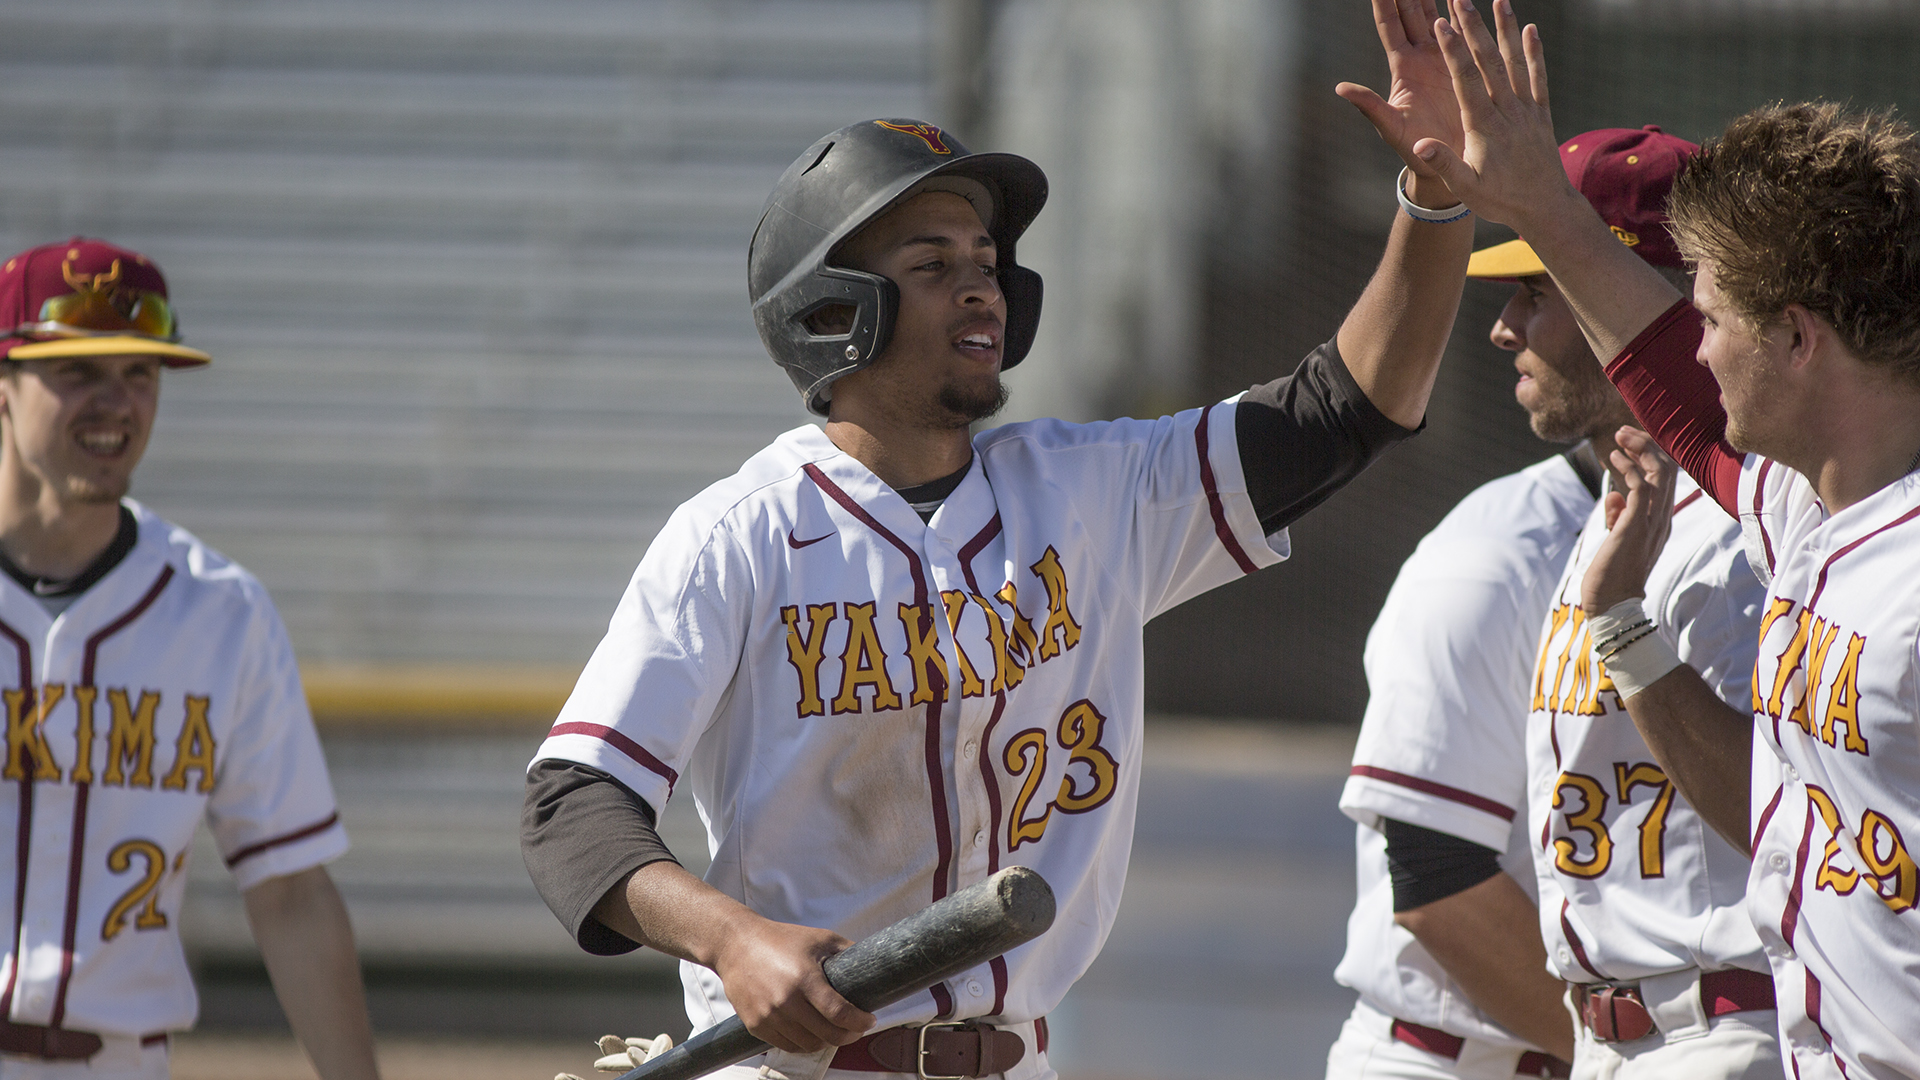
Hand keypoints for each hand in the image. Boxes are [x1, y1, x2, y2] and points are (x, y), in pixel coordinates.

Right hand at [710, 915, 875, 1052]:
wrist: (736, 944)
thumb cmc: (781, 939)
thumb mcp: (819, 938)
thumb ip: (846, 951)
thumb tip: (875, 962)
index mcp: (804, 978)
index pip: (839, 1013)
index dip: (860, 1022)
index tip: (870, 1020)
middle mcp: (785, 1001)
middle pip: (827, 1034)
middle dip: (849, 1035)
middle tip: (856, 1029)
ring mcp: (768, 1016)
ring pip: (808, 1045)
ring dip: (826, 1042)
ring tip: (834, 1031)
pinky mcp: (755, 1025)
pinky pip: (787, 1046)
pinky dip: (804, 1044)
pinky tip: (812, 1032)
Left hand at [1336, 0, 1464, 184]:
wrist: (1446, 162)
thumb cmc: (1414, 149)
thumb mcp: (1390, 126)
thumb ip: (1370, 105)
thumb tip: (1341, 88)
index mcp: (1402, 68)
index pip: (1389, 25)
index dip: (1383, 0)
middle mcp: (1421, 57)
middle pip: (1411, 11)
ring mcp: (1443, 58)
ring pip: (1435, 15)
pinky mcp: (1464, 64)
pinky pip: (1464, 30)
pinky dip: (1463, 10)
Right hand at [1415, 0, 1577, 228]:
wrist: (1544, 207)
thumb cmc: (1499, 199)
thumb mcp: (1466, 187)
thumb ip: (1444, 163)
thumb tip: (1421, 144)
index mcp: (1485, 126)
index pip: (1467, 81)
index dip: (1454, 52)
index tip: (1442, 25)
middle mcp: (1508, 111)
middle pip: (1490, 62)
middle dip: (1475, 29)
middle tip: (1460, 2)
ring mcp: (1527, 109)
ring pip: (1515, 62)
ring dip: (1506, 30)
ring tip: (1498, 0)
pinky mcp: (1541, 112)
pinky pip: (1538, 77)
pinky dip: (1535, 52)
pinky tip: (1530, 29)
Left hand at [1582, 427, 1676, 613]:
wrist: (1611, 604)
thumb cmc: (1612, 575)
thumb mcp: (1617, 538)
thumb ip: (1619, 515)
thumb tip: (1614, 494)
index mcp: (1659, 522)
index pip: (1665, 480)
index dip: (1651, 456)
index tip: (1630, 442)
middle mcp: (1661, 520)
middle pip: (1667, 470)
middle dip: (1646, 445)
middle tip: (1623, 432)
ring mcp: (1651, 523)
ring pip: (1659, 473)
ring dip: (1638, 450)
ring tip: (1618, 438)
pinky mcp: (1635, 526)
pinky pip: (1640, 487)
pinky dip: (1628, 468)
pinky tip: (1613, 458)